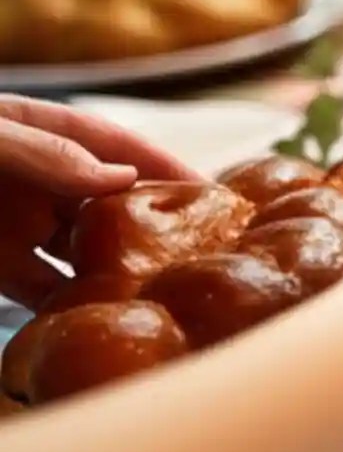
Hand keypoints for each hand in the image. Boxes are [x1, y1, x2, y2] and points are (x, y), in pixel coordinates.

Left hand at [0, 95, 198, 307]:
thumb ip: (47, 152)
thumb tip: (124, 177)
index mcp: (40, 134)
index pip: (117, 146)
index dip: (166, 167)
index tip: (213, 192)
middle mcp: (38, 181)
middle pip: (111, 204)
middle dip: (154, 225)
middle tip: (202, 252)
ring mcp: (16, 226)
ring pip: (84, 252)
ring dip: (119, 271)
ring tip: (161, 291)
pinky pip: (42, 291)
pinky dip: (70, 305)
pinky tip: (103, 317)